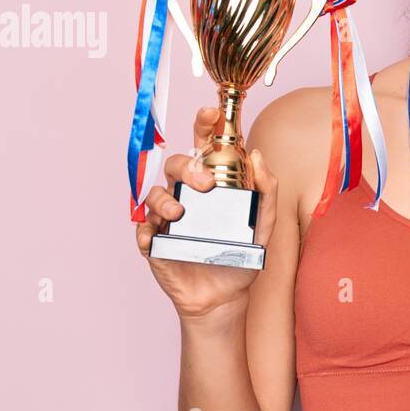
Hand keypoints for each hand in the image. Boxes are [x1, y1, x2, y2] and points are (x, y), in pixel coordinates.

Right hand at [135, 106, 278, 319]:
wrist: (226, 297)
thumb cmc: (242, 255)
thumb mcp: (262, 223)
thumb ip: (267, 191)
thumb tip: (258, 154)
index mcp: (210, 184)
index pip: (203, 147)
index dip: (204, 126)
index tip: (211, 114)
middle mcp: (187, 196)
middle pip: (176, 166)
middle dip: (187, 168)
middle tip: (205, 184)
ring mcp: (168, 218)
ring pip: (155, 195)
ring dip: (164, 201)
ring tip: (180, 215)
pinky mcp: (155, 243)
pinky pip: (142, 230)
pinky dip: (146, 231)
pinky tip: (155, 237)